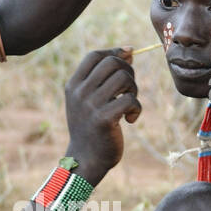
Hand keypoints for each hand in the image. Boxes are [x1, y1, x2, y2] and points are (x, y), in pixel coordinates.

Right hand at [63, 48, 140, 179]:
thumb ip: (104, 77)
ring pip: (123, 78)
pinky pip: (130, 100)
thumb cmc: (92, 127)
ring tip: (129, 104)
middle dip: (128, 72)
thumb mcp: (90, 99)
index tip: (128, 59)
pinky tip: (130, 119)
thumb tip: (129, 50)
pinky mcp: (104, 119)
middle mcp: (80, 93)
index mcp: (73, 85)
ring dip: (133, 89)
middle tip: (129, 90)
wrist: (86, 160)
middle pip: (112, 63)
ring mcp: (90, 106)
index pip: (95, 55)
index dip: (115, 53)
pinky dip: (136, 108)